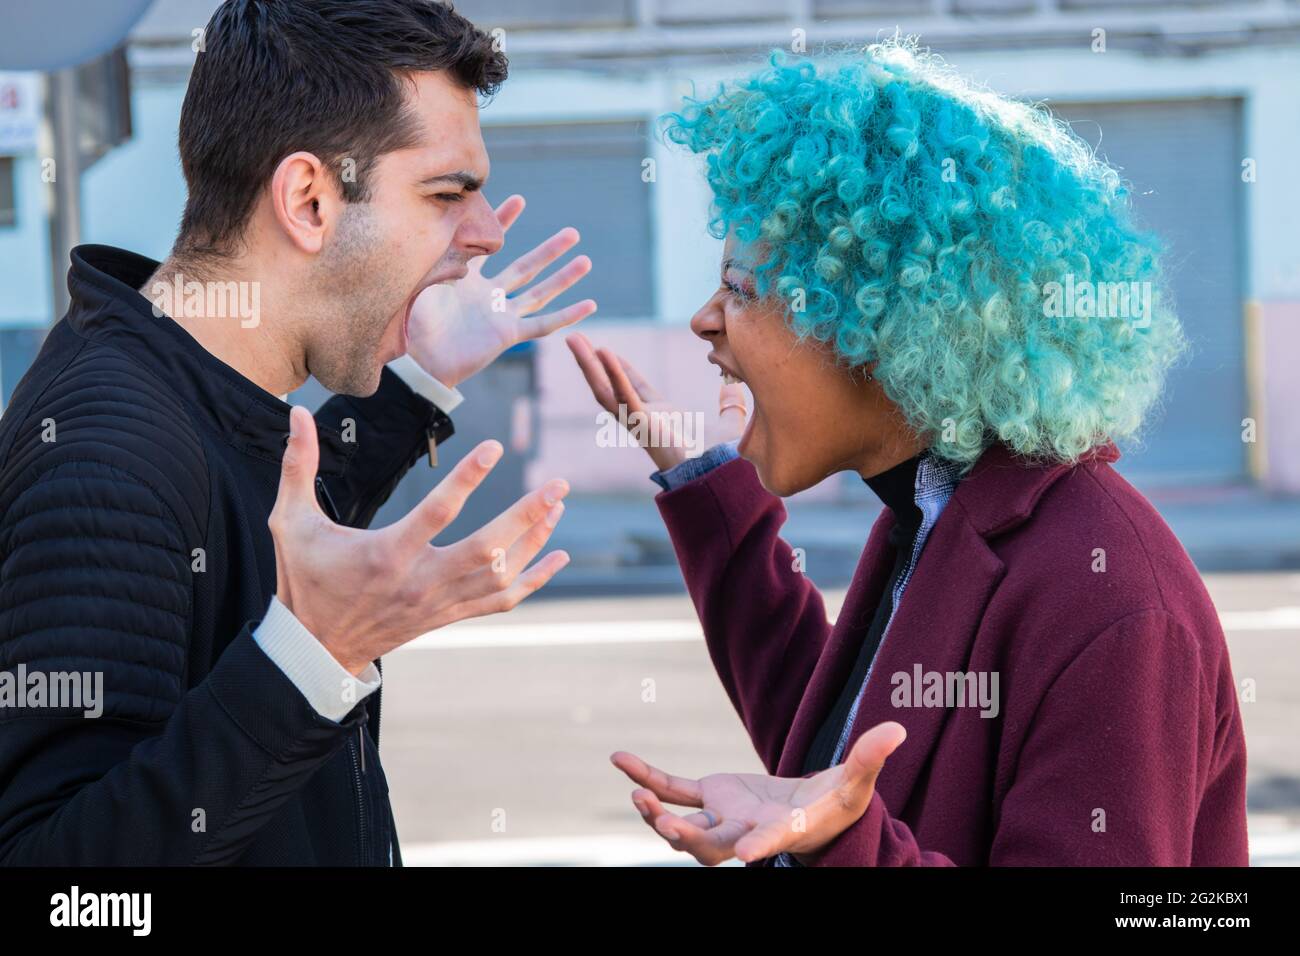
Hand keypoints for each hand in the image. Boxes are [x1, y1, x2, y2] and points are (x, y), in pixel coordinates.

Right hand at [269, 406, 570, 674]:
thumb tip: (296, 413)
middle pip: (488, 549)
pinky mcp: (450, 615)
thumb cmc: (304, 579)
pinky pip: (502, 601)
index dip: (468, 479)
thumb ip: (297, 466)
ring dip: (535, 540)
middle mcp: (420, 580)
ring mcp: (440, 602)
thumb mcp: (290, 521)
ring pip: (501, 574)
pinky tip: (559, 557)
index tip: (495, 448)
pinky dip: (535, 580)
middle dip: (527, 515)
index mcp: (386, 554)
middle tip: (558, 484)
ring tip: (558, 505)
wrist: (316, 648)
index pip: (437, 512)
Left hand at [406, 194, 596, 387]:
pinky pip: (543, 325)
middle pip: (527, 267)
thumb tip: (452, 223)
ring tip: (585, 260)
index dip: (504, 222)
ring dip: (563, 278)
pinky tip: (589, 305)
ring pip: (540, 293)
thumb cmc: (413, 320)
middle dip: (550, 250)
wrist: (418, 359)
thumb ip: (441, 251)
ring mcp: (501, 315)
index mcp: (467, 279)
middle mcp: (489, 295)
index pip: (490, 245)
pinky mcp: (509, 335)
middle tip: (572, 233)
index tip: (520, 200)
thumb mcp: (425, 277)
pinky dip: (567, 315)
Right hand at [566, 330, 747, 472]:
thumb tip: (735, 389)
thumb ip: (730, 406)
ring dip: (587, 365)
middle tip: (574, 340)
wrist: (720, 476)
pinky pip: (623, 395)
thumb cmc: (721, 460)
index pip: (632, 388)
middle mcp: (642, 421)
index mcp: (658, 419)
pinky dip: (613, 373)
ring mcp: (638, 422)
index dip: (618, 368)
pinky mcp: (642, 424)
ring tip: (572, 340)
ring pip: (603, 391)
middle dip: (590, 364)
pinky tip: (602, 352)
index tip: (604, 350)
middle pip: (607, 387)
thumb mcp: (728, 423)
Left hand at [611, 721, 906, 865]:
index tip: (744, 857)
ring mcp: (723, 816)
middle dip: (690, 840)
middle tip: (666, 830)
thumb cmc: (839, 804)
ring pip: (684, 823)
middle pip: (713, 846)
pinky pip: (672, 789)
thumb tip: (897, 729)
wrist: (811, 812)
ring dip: (657, 814)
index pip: (770, 844)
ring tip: (635, 797)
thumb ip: (869, 758)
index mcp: (783, 832)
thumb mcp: (856, 784)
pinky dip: (647, 778)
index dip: (758, 848)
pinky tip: (619, 760)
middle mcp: (746, 833)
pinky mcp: (709, 795)